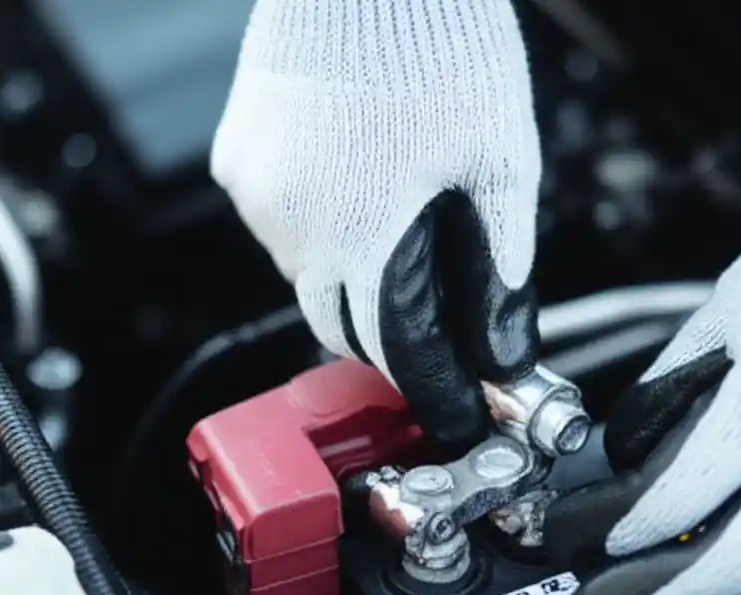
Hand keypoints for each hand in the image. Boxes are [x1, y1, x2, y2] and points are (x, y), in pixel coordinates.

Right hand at [212, 0, 541, 449]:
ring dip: (353, 275)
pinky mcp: (236, 156)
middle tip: (435, 334)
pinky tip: (357, 183)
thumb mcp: (498, 159)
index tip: (455, 408)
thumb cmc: (437, 41)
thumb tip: (504, 327)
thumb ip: (501, 255)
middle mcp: (294, 224)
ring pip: (308, 273)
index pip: (395, 350)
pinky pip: (279, 221)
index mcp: (364, 234)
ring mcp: (257, 191)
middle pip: (341, 323)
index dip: (432, 387)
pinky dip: (320, 225)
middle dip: (389, 337)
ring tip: (401, 232)